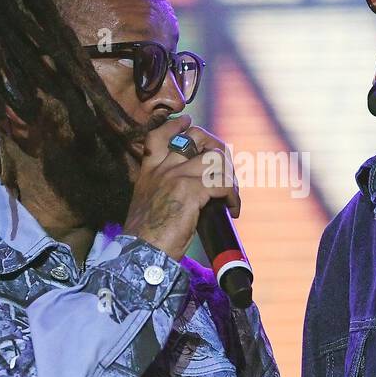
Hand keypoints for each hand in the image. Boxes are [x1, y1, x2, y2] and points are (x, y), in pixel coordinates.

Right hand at [122, 115, 239, 260]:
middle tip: (226, 171)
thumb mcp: (148, 204)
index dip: (176, 126)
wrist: (141, 253)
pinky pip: (223, 183)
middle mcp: (162, 169)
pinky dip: (233, 195)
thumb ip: (163, 190)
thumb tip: (191, 190)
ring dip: (231, 176)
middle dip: (218, 149)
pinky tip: (232, 209)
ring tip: (231, 196)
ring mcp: (176, 177)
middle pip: (197, 138)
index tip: (188, 123)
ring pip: (216, 159)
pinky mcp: (191, 191)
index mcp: (149, 171)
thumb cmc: (147, 236)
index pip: (159, 135)